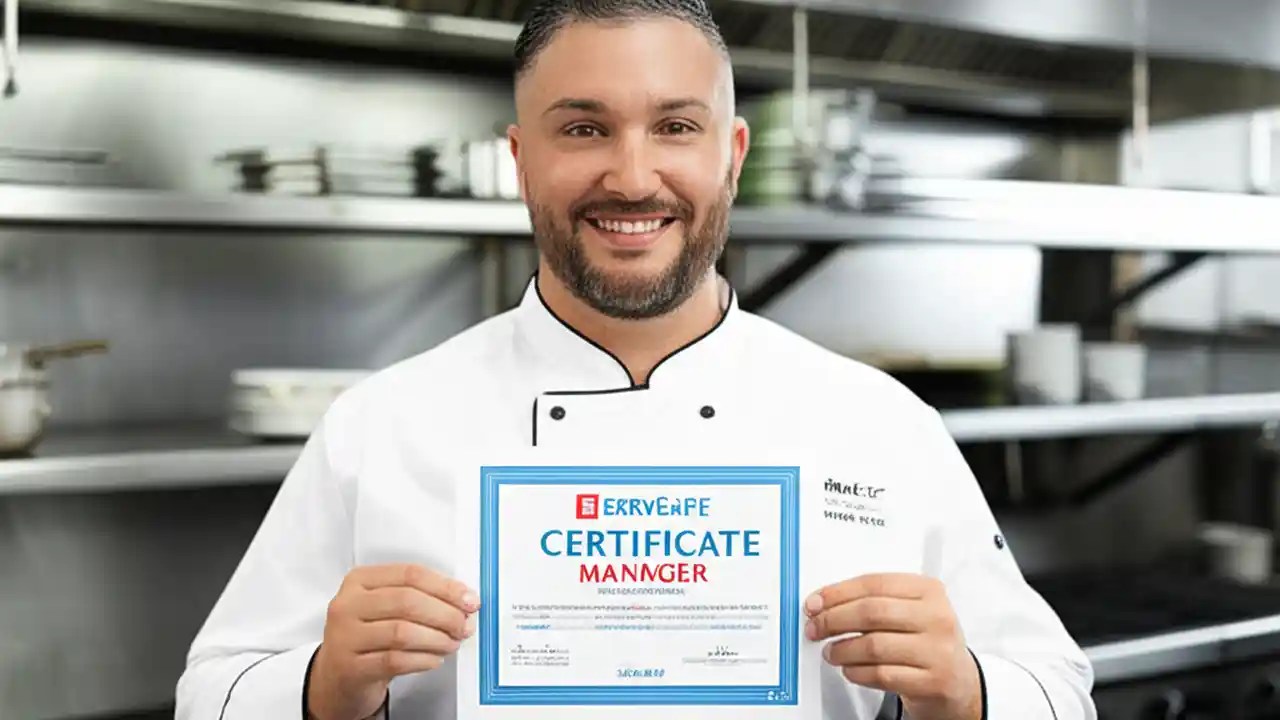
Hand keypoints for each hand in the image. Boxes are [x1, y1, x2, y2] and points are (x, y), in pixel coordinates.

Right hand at [307, 564, 479, 719]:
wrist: (337, 676)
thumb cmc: (368, 636)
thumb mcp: (386, 608)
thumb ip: (421, 598)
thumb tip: (464, 601)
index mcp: (360, 581)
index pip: (410, 574)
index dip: (446, 587)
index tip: (469, 600)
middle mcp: (347, 605)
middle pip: (407, 601)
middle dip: (445, 614)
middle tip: (464, 625)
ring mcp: (345, 636)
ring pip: (402, 632)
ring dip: (437, 639)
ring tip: (451, 643)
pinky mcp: (350, 667)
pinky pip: (395, 660)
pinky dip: (423, 660)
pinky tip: (434, 659)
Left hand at [804, 573, 980, 719]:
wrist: (958, 680)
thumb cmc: (925, 639)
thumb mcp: (911, 610)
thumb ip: (874, 601)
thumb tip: (822, 603)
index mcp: (929, 590)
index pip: (874, 583)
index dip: (838, 593)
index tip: (814, 603)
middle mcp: (937, 617)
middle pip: (872, 612)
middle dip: (834, 620)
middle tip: (815, 628)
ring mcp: (938, 651)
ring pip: (874, 646)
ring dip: (842, 649)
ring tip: (830, 651)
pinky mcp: (933, 682)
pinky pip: (882, 675)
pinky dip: (857, 672)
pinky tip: (849, 669)